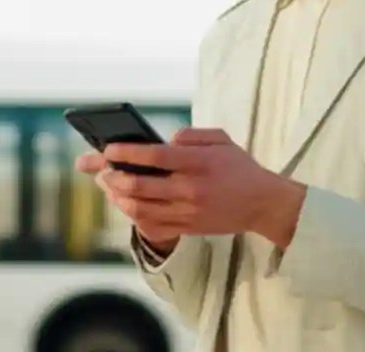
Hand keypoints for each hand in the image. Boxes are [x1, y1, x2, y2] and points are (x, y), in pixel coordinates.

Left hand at [75, 128, 306, 248]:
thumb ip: (191, 135)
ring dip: (118, 198)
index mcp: (198, 163)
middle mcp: (190, 189)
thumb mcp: (221, 139)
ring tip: (109, 187)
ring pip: (140, 209)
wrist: (263, 204)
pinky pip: (151, 227)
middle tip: (101, 171)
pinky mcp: (188, 228)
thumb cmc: (239, 168)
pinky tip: (127, 205)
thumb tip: (163, 142)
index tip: (108, 149)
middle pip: (140, 186)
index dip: (127, 153)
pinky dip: (133, 217)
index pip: (154, 157)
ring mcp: (188, 212)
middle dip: (113, 178)